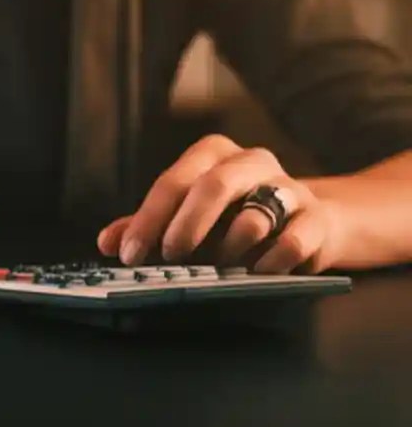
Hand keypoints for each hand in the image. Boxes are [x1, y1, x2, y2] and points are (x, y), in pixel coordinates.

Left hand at [96, 134, 344, 273]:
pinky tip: (256, 271)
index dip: (148, 219)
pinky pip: (293, 241)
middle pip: (214, 185)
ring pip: (256, 214)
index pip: (173, 181)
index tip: (130, 253)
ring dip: (229, 247)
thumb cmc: (235, 217)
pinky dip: (270, 261)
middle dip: (186, 225)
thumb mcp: (189, 217)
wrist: (312, 222)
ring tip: (218, 267)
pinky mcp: (318, 219)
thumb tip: (108, 242)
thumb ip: (147, 226)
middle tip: (170, 257)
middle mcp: (251, 162)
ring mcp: (289, 188)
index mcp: (212, 155)